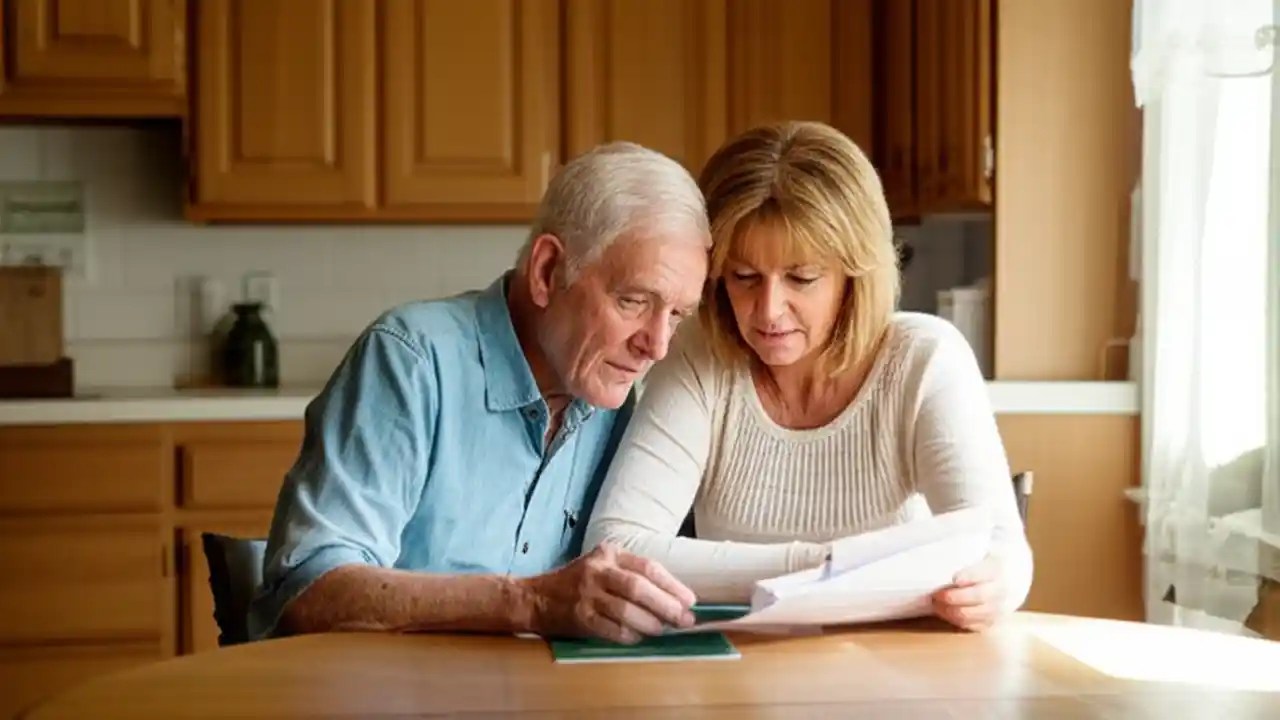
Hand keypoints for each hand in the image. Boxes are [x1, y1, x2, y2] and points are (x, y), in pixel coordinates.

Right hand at [521, 543, 696, 643]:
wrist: (535, 598)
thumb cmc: (577, 584)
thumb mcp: (602, 566)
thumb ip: (631, 575)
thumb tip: (673, 598)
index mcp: (609, 553)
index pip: (647, 567)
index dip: (672, 585)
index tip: (690, 600)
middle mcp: (598, 570)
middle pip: (639, 587)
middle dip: (666, 605)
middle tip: (685, 620)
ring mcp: (587, 594)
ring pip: (627, 610)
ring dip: (650, 623)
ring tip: (663, 630)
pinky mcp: (580, 617)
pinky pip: (612, 629)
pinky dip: (630, 635)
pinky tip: (639, 638)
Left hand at [932, 554, 1005, 631]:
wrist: (1010, 578)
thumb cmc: (985, 562)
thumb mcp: (980, 551)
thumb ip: (964, 553)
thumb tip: (940, 556)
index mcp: (997, 568)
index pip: (986, 573)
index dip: (971, 576)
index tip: (955, 578)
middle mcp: (1001, 590)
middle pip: (978, 596)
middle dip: (953, 597)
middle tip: (936, 594)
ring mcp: (998, 609)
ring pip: (972, 614)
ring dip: (949, 610)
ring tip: (935, 603)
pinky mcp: (992, 622)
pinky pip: (971, 626)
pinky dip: (955, 620)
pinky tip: (944, 611)